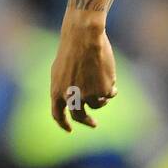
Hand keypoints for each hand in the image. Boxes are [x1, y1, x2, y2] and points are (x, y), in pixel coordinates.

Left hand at [50, 13, 116, 131]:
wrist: (84, 37)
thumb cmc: (71, 49)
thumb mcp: (59, 70)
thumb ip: (63, 88)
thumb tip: (71, 102)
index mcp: (56, 92)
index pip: (58, 115)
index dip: (64, 124)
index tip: (70, 130)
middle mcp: (71, 97)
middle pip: (79, 116)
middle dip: (87, 122)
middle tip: (94, 124)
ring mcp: (87, 96)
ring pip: (98, 104)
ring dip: (101, 97)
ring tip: (102, 81)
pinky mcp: (103, 91)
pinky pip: (110, 94)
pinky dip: (111, 87)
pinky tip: (108, 73)